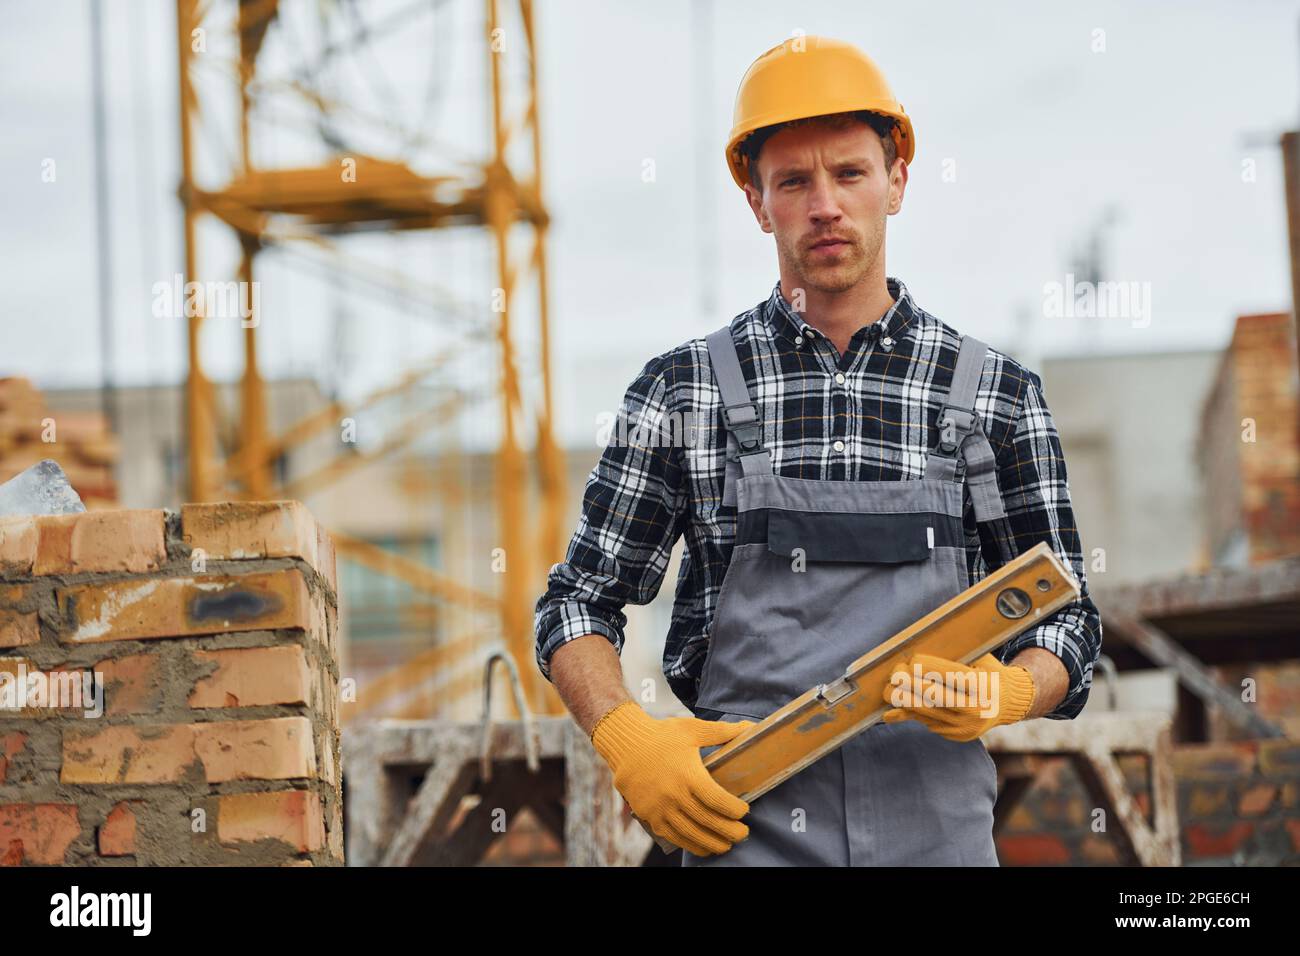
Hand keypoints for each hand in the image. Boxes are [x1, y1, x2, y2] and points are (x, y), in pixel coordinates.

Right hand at [590, 700, 755, 855]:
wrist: (626, 745)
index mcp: (688, 774)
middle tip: (743, 834)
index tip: (744, 810)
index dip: (734, 809)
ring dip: (712, 843)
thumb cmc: (662, 735)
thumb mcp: (693, 729)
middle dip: (729, 831)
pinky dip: (691, 845)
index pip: (717, 800)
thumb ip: (723, 731)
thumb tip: (751, 726)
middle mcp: (674, 794)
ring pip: (691, 834)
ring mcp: (660, 808)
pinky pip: (673, 837)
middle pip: (707, 820)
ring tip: (727, 845)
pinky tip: (704, 847)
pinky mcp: (650, 816)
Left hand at [881, 652, 1035, 741]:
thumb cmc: (988, 672)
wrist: (1006, 703)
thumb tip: (921, 649)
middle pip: (933, 696)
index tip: (912, 659)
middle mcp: (975, 710)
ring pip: (926, 712)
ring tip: (888, 690)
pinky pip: (927, 723)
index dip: (927, 667)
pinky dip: (908, 714)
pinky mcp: (955, 735)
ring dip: (902, 700)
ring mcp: (964, 726)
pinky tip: (890, 711)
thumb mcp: (979, 658)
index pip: (948, 675)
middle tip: (895, 673)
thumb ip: (955, 654)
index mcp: (981, 687)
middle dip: (909, 683)